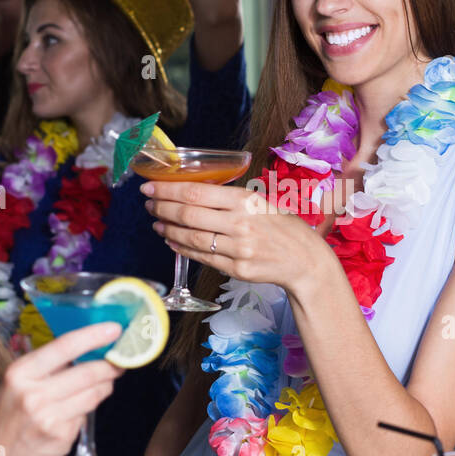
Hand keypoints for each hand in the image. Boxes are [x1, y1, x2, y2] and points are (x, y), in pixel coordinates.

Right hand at [0, 323, 122, 455]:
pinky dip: (88, 409)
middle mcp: (33, 393)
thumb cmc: (7, 420)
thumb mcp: (15, 386)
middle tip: (119, 362)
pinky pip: (86, 414)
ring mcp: (48, 416)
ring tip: (105, 383)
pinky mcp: (61, 436)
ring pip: (93, 394)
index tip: (114, 329)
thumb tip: (85, 350)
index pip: (64, 346)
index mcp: (20, 373)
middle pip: (87, 372)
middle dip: (110, 366)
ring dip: (105, 387)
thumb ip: (46, 369)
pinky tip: (79, 410)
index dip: (93, 335)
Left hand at [143, 179, 327, 293]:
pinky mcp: (236, 269)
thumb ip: (232, 199)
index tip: (150, 186)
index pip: (196, 192)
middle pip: (188, 215)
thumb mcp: (262, 202)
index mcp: (246, 200)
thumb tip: (194, 193)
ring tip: (156, 223)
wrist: (306, 260)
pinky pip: (202, 257)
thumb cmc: (284, 227)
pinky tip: (172, 241)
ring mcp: (237, 248)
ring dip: (168, 230)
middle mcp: (240, 223)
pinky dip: (182, 248)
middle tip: (148, 203)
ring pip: (191, 238)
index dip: (167, 190)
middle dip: (161, 208)